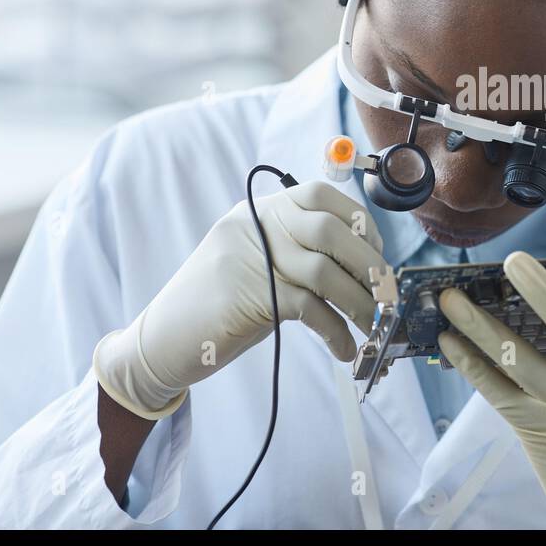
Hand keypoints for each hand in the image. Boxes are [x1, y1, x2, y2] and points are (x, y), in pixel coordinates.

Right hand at [93, 182, 383, 418]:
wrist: (159, 342)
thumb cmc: (217, 307)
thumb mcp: (257, 263)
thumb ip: (297, 251)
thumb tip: (363, 264)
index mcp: (260, 210)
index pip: (322, 196)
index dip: (360, 225)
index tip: (377, 257)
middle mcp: (256, 225)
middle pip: (331, 231)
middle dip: (369, 267)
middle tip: (386, 297)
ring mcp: (250, 258)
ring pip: (326, 272)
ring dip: (361, 305)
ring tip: (374, 329)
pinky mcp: (249, 297)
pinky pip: (311, 309)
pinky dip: (336, 332)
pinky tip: (344, 349)